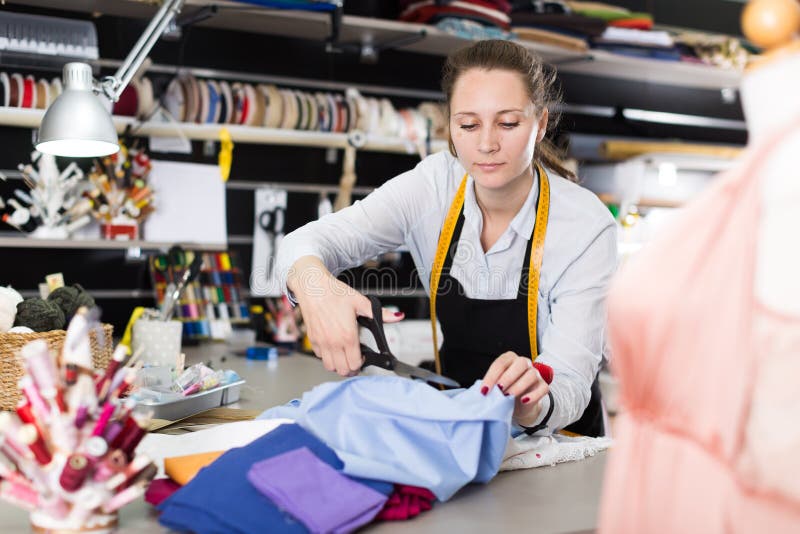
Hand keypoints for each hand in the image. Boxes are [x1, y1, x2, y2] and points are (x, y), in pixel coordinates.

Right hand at [288, 256, 403, 375]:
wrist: (313, 287)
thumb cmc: (334, 292)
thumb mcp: (361, 302)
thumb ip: (380, 314)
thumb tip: (397, 317)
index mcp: (348, 336)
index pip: (355, 363)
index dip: (362, 364)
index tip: (364, 357)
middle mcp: (333, 342)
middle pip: (343, 370)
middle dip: (352, 369)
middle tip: (356, 361)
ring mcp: (321, 342)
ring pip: (330, 367)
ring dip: (338, 365)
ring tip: (344, 357)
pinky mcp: (312, 339)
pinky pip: (319, 356)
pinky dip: (327, 356)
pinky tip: (333, 347)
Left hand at [480, 351, 548, 426]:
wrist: (518, 405)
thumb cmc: (505, 392)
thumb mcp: (496, 388)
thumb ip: (491, 386)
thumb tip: (482, 392)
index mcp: (509, 359)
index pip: (501, 363)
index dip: (492, 376)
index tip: (484, 390)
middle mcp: (524, 363)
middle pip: (520, 363)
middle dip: (508, 377)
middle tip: (499, 389)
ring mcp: (535, 373)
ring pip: (531, 375)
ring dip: (519, 386)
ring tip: (509, 397)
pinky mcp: (543, 386)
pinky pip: (542, 388)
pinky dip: (533, 395)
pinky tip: (524, 401)